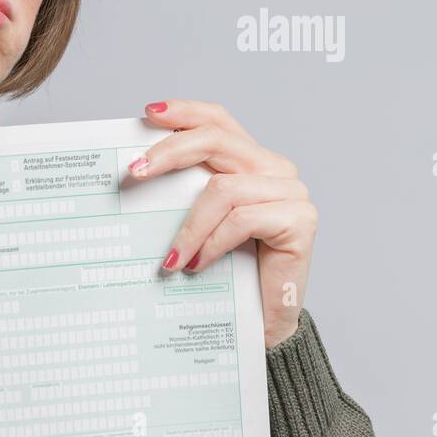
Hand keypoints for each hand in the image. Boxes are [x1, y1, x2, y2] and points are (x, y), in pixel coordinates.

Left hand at [128, 99, 314, 348]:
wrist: (264, 325)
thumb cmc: (231, 274)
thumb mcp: (204, 223)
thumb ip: (188, 193)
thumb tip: (137, 172)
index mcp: (253, 161)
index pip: (219, 121)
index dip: (185, 112)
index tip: (148, 113)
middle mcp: (276, 169)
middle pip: (218, 141)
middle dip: (171, 153)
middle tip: (135, 173)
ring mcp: (292, 193)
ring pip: (224, 189)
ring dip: (189, 226)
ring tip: (170, 258)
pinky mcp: (300, 221)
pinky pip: (242, 220)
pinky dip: (211, 243)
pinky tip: (196, 265)